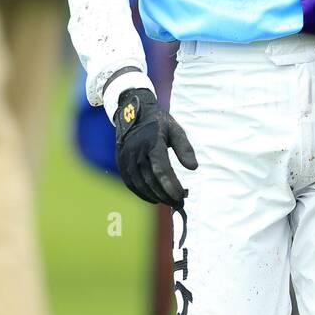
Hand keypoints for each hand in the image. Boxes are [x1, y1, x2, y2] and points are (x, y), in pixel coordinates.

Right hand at [113, 88, 197, 205]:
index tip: (182, 195)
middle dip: (166, 195)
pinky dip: (142, 194)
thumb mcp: (175, 129)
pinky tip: (154, 199)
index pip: (161, 170)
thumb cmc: (158, 122)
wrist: (132, 111)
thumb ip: (185, 148)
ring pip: (140, 184)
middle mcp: (136, 151)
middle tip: (179, 203)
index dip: (171, 185)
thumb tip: (193, 168)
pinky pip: (131, 183)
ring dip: (155, 196)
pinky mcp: (121, 162)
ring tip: (169, 202)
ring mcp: (126, 158)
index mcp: (152, 142)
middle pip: (151, 180)